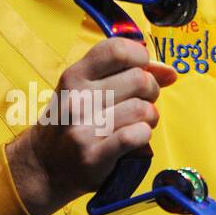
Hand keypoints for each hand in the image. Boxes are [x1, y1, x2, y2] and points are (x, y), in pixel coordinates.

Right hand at [6, 37, 177, 214]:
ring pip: (143, 109)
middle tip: (141, 102)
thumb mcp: (88, 90)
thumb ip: (127, 74)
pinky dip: (144, 135)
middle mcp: (77, 99)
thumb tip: (170, 72)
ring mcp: (84, 128)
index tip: (141, 68)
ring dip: (149, 117)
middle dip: (151, 90)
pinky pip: (137, 135)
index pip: (118, 50)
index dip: (140, 56)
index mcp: (75, 76)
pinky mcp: (94, 155)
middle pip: (139, 79)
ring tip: (137, 123)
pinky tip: (135, 138)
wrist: (45, 165)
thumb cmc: (74, 122)